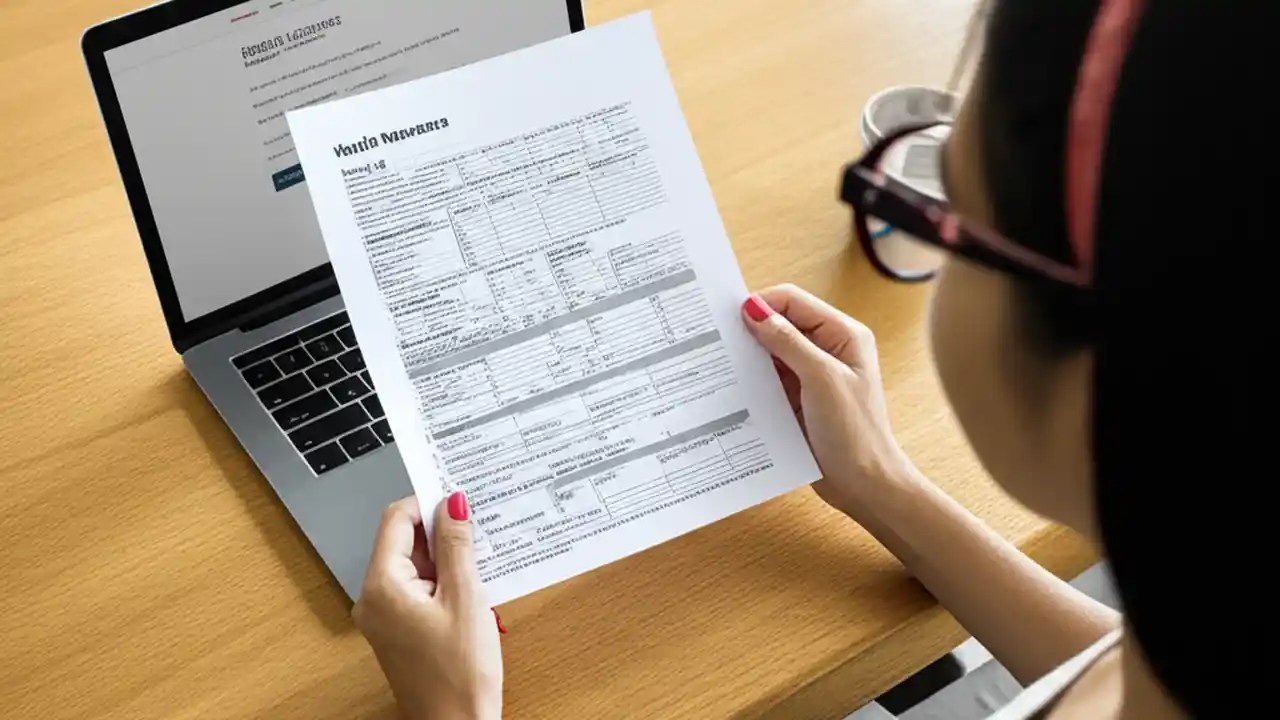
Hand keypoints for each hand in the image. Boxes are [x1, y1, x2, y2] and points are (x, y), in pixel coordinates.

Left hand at [353, 493, 501, 719]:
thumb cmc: (460, 675)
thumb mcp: (467, 598)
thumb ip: (457, 545)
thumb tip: (452, 502)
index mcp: (382, 586)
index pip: (396, 519)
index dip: (428, 502)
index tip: (461, 495)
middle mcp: (374, 598)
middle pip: (404, 540)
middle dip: (441, 529)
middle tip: (479, 524)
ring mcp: (385, 615)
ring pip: (414, 564)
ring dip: (447, 555)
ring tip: (482, 557)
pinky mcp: (400, 628)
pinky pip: (419, 588)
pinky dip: (445, 579)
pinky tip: (473, 583)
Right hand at [742, 285, 916, 519]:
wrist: (864, 485)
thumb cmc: (855, 433)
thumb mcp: (821, 379)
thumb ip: (788, 342)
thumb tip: (754, 309)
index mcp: (842, 335)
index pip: (793, 302)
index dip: (762, 304)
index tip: (728, 317)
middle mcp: (827, 350)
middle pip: (779, 324)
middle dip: (750, 330)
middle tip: (716, 339)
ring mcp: (810, 376)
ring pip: (770, 353)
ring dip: (748, 357)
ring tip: (719, 363)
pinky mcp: (797, 399)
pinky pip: (768, 380)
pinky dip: (751, 380)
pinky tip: (732, 387)